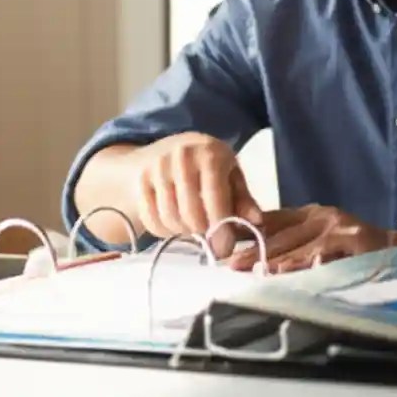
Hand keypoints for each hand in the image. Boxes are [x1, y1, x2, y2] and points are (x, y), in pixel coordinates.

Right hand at [131, 132, 261, 257]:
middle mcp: (181, 157)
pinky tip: (175, 222)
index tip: (224, 249)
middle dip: (202, 233)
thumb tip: (256, 222)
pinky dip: (164, 230)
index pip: (215, 197)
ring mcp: (157, 168)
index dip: (220, 227)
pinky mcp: (140, 181)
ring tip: (193, 225)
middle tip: (209, 237)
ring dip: (184, 232)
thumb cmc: (207, 164)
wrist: (168, 147)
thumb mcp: (231, 175)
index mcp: (209, 154)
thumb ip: (244, 199)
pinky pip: (152, 220)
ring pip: (170, 219)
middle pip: (191, 214)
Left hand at [228, 205, 395, 272]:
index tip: (224, 241)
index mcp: (314, 214)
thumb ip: (298, 245)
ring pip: (295, 244)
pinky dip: (298, 264)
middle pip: (279, 234)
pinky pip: (318, 254)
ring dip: (268, 259)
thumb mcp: (326, 242)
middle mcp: (322, 215)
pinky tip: (280, 272)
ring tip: (246, 270)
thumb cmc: (360, 253)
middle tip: (228, 264)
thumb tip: (259, 259)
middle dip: (251, 250)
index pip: (274, 220)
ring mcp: (337, 226)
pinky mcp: (350, 239)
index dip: (248, 231)